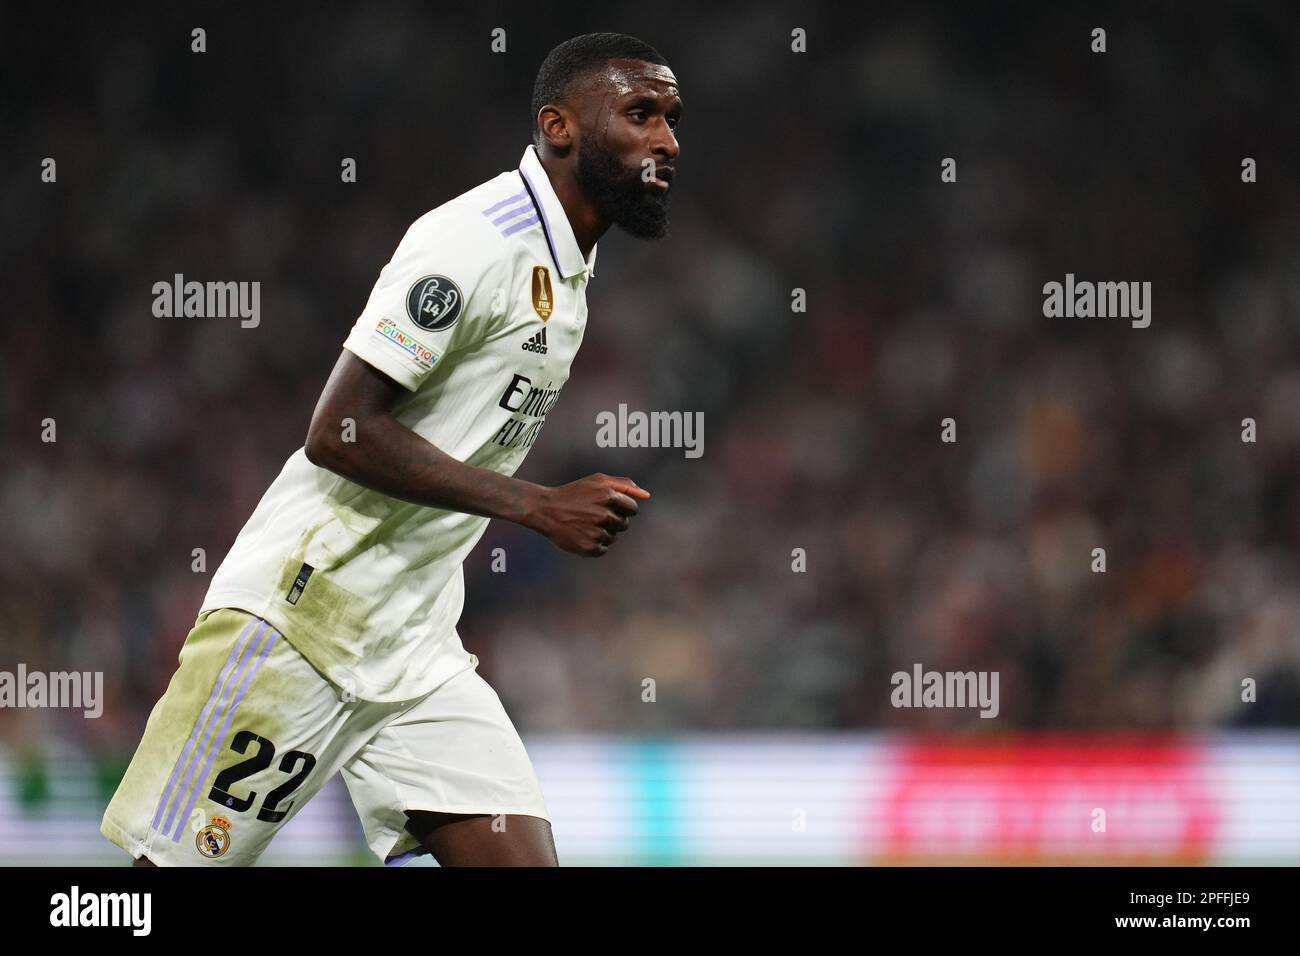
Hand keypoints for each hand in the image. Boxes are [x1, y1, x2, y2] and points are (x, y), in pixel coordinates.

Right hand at [528, 473, 650, 556]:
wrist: (546, 509)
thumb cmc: (575, 493)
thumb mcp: (598, 481)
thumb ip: (624, 485)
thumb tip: (647, 496)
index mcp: (609, 496)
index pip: (633, 509)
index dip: (622, 508)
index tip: (608, 506)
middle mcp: (604, 515)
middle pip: (624, 524)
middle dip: (613, 520)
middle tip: (593, 515)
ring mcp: (596, 532)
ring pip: (614, 537)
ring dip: (603, 532)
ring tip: (585, 523)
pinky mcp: (589, 548)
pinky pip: (603, 549)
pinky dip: (595, 544)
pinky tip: (581, 534)